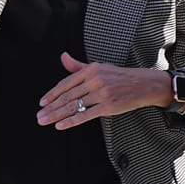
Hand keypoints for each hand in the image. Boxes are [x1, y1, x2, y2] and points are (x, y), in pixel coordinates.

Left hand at [38, 51, 173, 127]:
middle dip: (51, 108)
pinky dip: (71, 121)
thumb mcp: (100, 67)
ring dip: (57, 115)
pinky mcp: (108, 106)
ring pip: (74, 106)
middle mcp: (95, 80)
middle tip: (39, 116)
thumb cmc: (120, 77)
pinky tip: (61, 125)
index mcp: (91, 69)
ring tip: (45, 121)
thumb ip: (78, 66)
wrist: (144, 84)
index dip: (52, 94)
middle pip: (67, 96)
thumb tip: (63, 57)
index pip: (66, 83)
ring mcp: (102, 93)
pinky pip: (86, 115)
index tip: (42, 103)